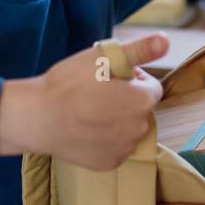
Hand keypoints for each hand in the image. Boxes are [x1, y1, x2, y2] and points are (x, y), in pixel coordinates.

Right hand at [0, 33, 168, 169]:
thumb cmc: (69, 84)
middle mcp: (140, 128)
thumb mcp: (104, 57)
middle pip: (139, 109)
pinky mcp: (109, 164)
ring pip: (127, 129)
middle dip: (125, 100)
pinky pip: (114, 148)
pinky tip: (85, 130)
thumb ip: (140, 50)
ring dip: (116, 120)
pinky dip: (104, 141)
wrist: (38, 117)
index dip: (130, 78)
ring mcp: (125, 149)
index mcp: (143, 100)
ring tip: (88, 111)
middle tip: (95, 93)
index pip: (149, 87)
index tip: (108, 76)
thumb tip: (166, 40)